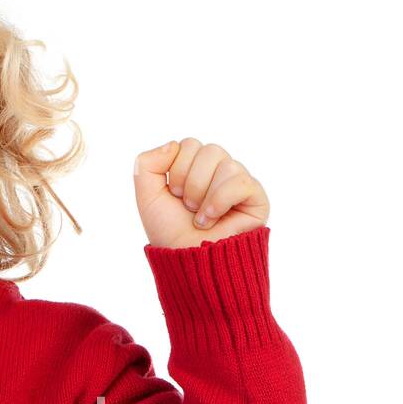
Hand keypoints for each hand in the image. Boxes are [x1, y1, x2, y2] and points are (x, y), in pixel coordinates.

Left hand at [132, 138, 269, 248]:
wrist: (188, 259)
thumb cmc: (170, 230)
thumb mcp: (147, 194)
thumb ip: (147, 163)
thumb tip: (172, 144)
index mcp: (196, 168)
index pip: (190, 144)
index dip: (176, 167)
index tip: (173, 193)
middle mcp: (219, 173)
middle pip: (210, 150)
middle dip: (190, 180)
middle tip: (187, 205)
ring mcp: (239, 185)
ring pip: (227, 163)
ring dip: (204, 193)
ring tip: (199, 216)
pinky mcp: (256, 199)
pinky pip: (242, 181)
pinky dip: (220, 200)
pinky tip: (212, 218)